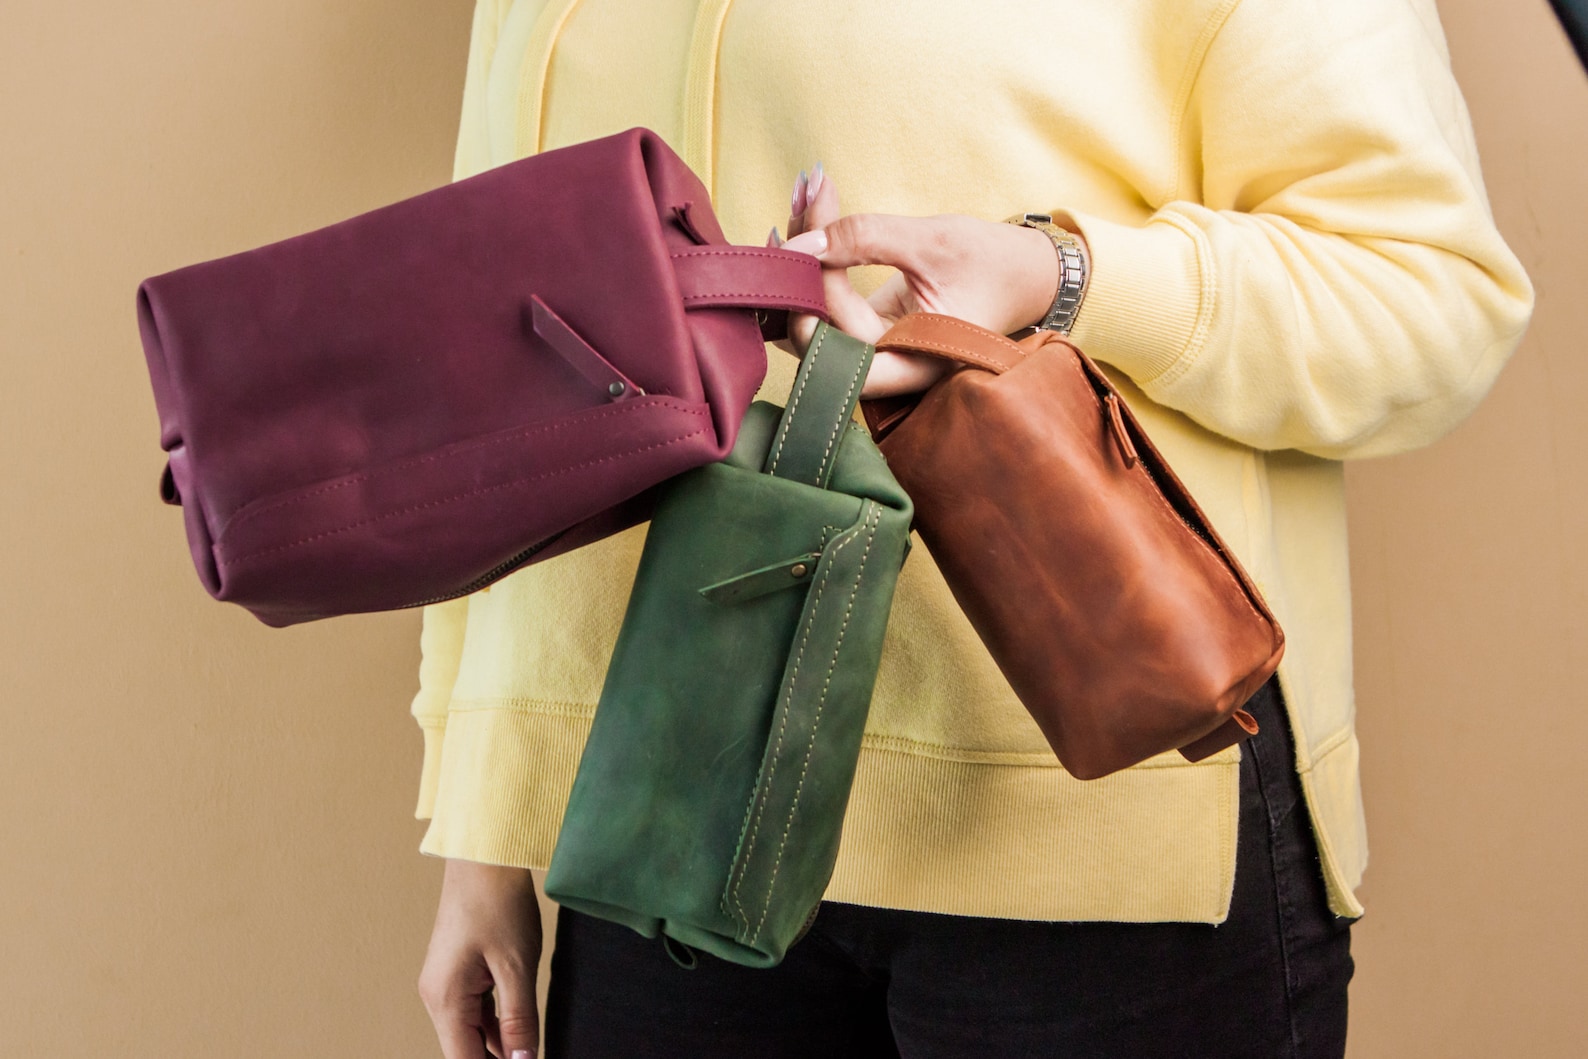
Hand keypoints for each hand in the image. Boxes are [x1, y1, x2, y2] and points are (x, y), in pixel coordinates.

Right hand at [418, 859, 543, 1058]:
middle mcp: (437, 997)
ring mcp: (445, 983)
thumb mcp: (517, 967)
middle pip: (466, 1051)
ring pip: (472, 1032)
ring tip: (530, 1044)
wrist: (485, 856)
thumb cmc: (498, 903)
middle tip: (533, 1055)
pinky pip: (475, 1011)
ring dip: (500, 1044)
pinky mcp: (457, 972)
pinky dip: (498, 1022)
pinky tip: (522, 1026)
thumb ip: (520, 1020)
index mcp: (446, 1000)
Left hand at [775, 164, 1063, 397]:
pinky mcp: (867, 330)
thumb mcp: (933, 242)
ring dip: (800, 267)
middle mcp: (887, 370)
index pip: (838, 343)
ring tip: (804, 203)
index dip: (816, 289)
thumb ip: (866, 240)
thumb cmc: (991, 264)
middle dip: (798, 274)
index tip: (816, 224)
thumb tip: (800, 243)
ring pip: (812, 320)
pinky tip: (810, 221)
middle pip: (813, 337)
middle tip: (801, 206)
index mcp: (912, 366)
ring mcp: (874, 352)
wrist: (1025, 275)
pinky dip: (814, 267)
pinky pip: (826, 306)